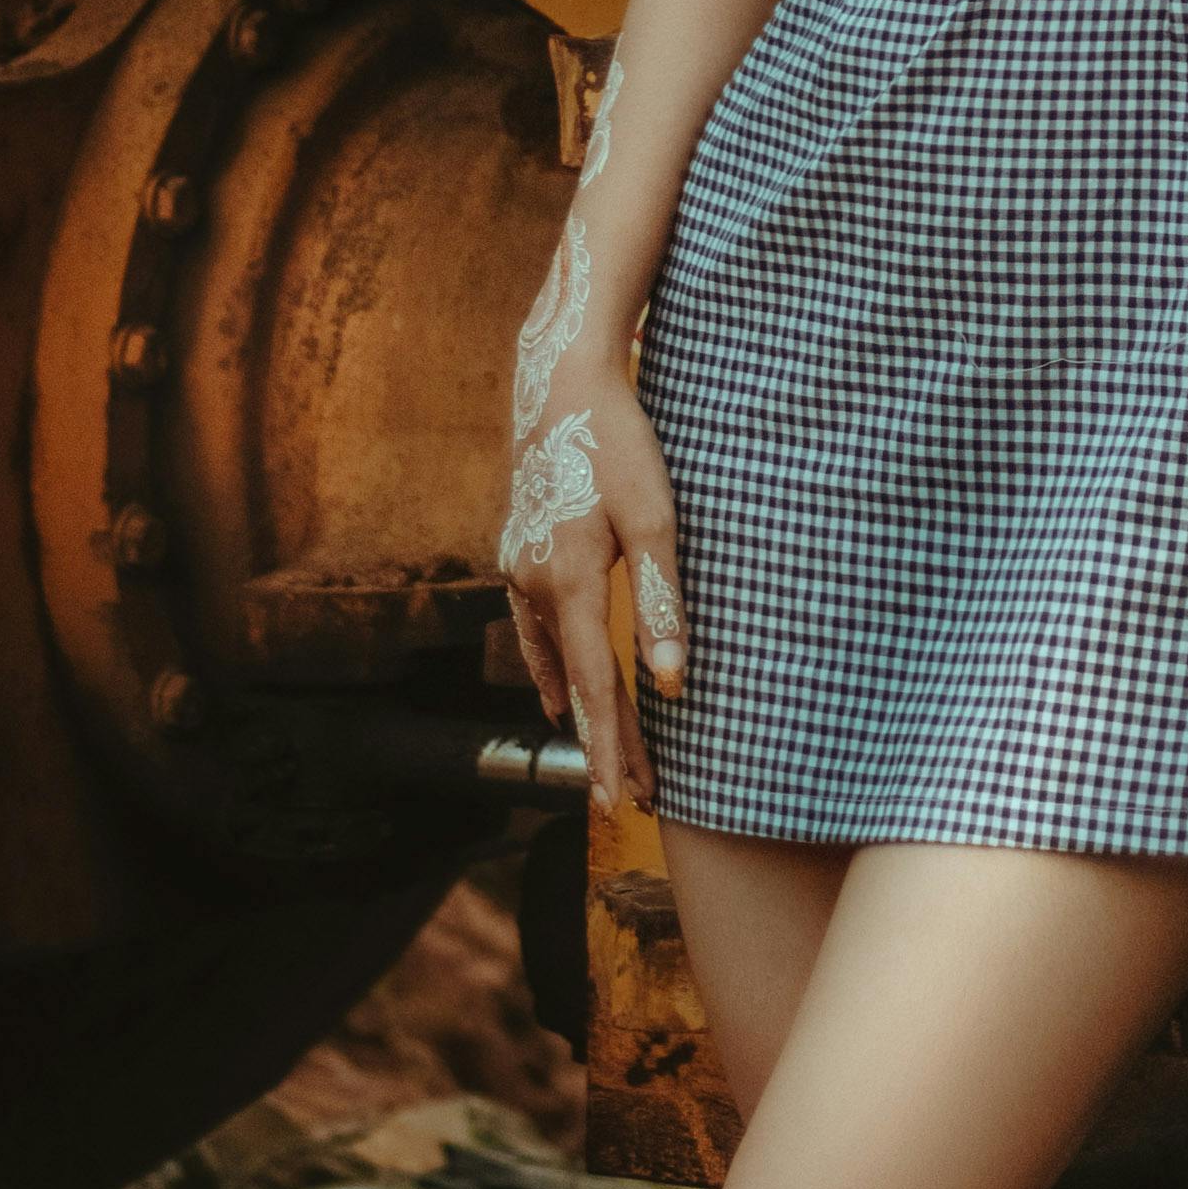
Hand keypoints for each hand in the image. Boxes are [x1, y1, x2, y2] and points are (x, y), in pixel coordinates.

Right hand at [498, 360, 686, 811]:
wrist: (559, 385)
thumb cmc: (619, 445)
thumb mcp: (656, 520)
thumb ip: (661, 604)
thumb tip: (670, 684)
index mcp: (566, 582)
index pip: (592, 688)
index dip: (610, 749)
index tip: (621, 803)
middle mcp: (531, 585)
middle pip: (572, 685)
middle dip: (604, 744)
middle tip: (630, 803)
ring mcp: (517, 570)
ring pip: (552, 660)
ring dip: (582, 709)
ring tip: (608, 758)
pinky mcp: (517, 554)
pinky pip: (532, 630)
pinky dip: (549, 669)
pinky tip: (556, 695)